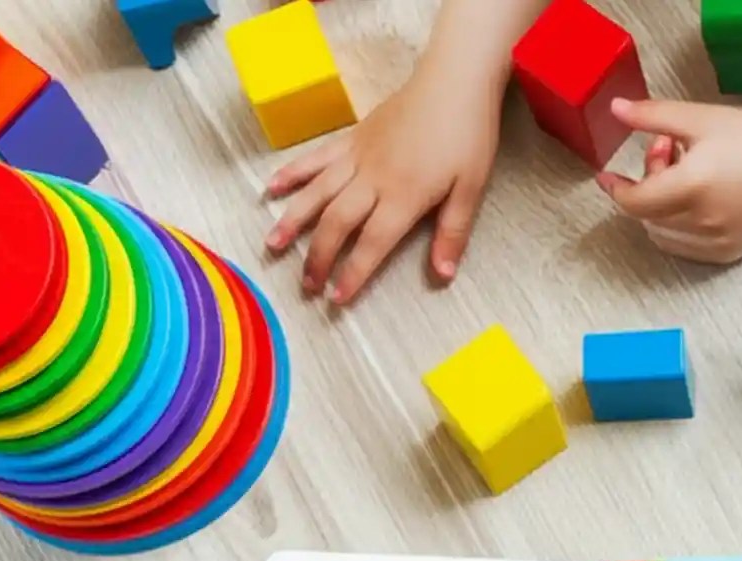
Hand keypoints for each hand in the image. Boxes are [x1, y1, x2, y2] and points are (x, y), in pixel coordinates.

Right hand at [265, 65, 501, 304]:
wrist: (453, 82)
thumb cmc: (467, 135)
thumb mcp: (471, 188)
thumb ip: (452, 232)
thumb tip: (443, 274)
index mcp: (404, 197)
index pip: (372, 245)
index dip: (353, 274)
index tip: (337, 299)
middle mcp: (373, 180)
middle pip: (337, 224)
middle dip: (319, 258)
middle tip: (306, 285)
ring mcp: (358, 156)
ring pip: (317, 193)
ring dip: (293, 221)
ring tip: (272, 245)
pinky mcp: (352, 138)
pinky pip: (316, 159)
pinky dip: (292, 173)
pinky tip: (271, 188)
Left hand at [596, 98, 741, 264]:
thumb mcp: (701, 119)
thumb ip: (652, 116)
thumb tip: (614, 109)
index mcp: (693, 187)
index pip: (634, 202)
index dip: (617, 189)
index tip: (608, 176)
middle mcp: (702, 221)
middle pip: (647, 215)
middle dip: (647, 183)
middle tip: (667, 150)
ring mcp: (716, 242)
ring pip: (662, 234)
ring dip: (660, 206)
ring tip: (685, 172)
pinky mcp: (728, 253)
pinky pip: (684, 247)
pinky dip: (677, 226)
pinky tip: (698, 197)